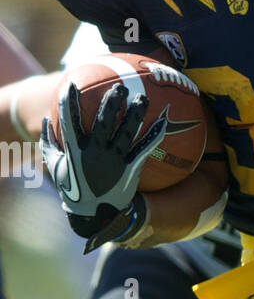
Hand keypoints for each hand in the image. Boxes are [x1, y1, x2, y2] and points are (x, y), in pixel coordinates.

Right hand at [41, 80, 165, 251]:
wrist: (93, 215)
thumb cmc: (74, 188)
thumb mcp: (56, 167)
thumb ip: (50, 143)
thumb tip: (45, 120)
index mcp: (75, 151)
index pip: (69, 122)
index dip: (69, 103)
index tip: (71, 84)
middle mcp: (95, 153)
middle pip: (103, 122)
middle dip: (111, 102)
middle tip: (119, 87)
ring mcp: (113, 161)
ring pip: (126, 132)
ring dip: (135, 114)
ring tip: (143, 98)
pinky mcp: (129, 169)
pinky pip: (143, 149)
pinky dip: (153, 135)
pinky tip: (163, 122)